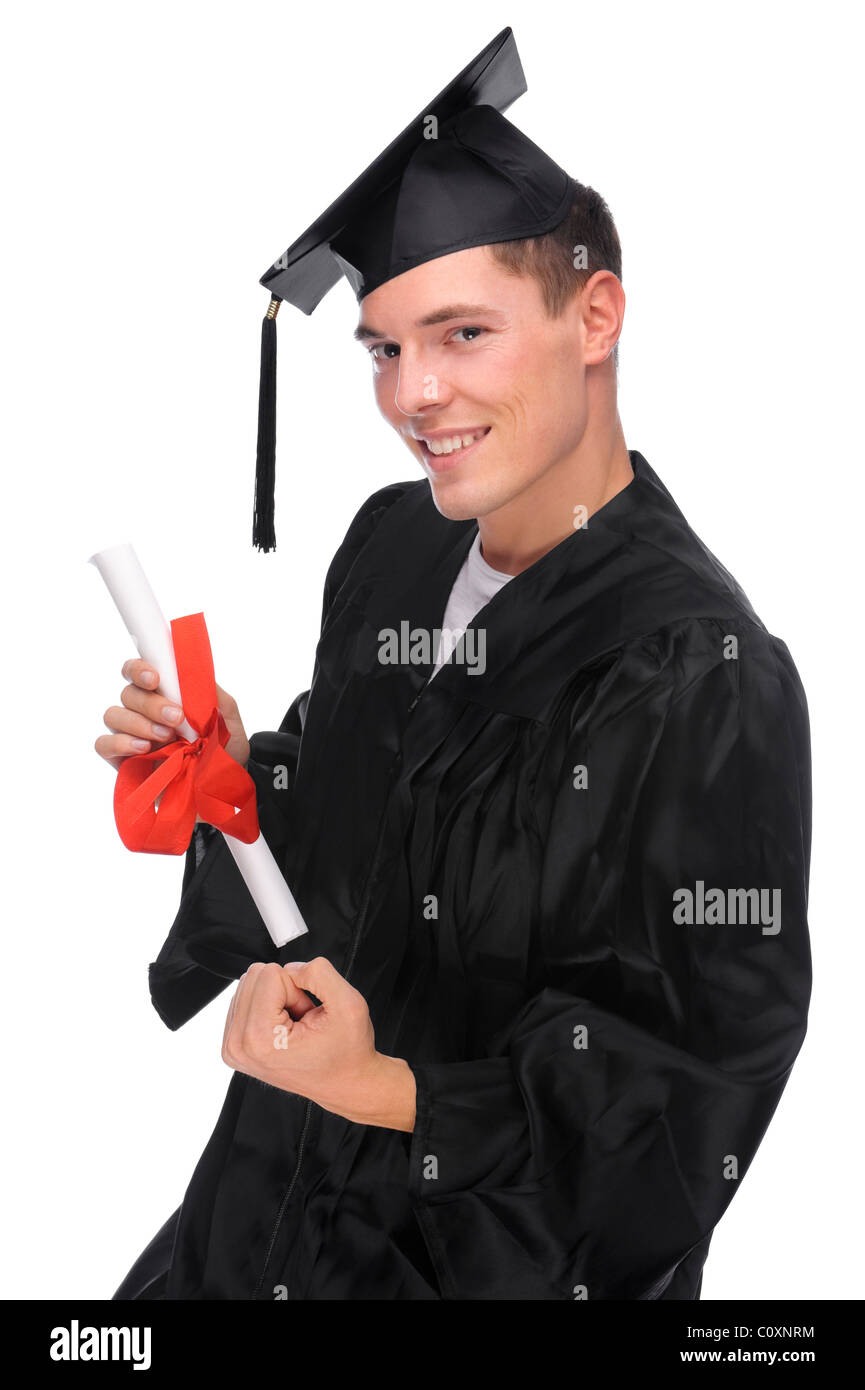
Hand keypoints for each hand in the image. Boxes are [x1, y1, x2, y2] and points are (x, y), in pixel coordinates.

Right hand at [94, 658, 250, 784]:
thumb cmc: (223, 748)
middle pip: (129, 693)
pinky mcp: (122, 760)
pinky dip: (120, 743)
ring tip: (165, 737)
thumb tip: (192, 672)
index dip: (139, 669)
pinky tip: (143, 749)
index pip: (139, 670)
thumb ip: (211, 693)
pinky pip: (104, 744)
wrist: (223, 787)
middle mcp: (142, 710)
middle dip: (152, 704)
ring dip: (139, 723)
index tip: (155, 679)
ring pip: (114, 715)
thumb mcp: (227, 717)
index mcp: (164, 694)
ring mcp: (130, 734)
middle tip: (176, 719)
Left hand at [221, 959, 416, 1131]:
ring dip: (277, 999)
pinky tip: (284, 1029)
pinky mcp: (232, 1045)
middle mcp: (238, 1046)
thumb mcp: (349, 1004)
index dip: (298, 990)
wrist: (344, 1083)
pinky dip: (269, 1007)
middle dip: (285, 992)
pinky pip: (245, 998)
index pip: (269, 974)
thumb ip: (319, 974)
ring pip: (249, 984)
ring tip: (295, 1026)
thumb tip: (291, 967)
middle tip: (302, 1021)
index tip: (307, 1017)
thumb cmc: (346, 1053)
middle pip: (254, 976)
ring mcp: (232, 1048)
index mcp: (259, 1039)